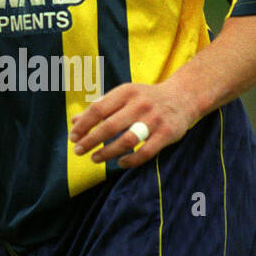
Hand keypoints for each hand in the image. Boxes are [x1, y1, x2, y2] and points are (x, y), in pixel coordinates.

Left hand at [69, 79, 197, 169]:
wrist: (182, 97)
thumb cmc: (145, 98)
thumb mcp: (123, 96)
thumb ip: (100, 108)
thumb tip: (74, 122)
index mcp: (126, 92)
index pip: (98, 110)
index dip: (83, 125)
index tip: (72, 137)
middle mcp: (140, 104)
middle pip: (109, 126)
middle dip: (90, 141)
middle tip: (78, 151)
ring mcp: (154, 119)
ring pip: (127, 141)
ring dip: (107, 152)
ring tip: (95, 159)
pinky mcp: (167, 134)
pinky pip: (145, 152)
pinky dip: (130, 160)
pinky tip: (120, 163)